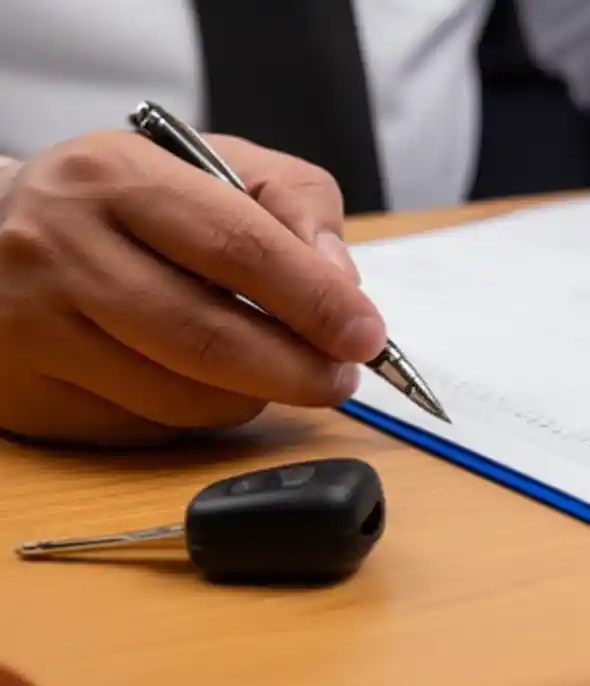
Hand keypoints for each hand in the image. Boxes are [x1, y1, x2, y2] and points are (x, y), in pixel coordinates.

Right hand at [0, 131, 383, 445]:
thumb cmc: (130, 202)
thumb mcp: (213, 165)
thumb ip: (295, 204)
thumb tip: (343, 286)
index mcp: (116, 176)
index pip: (237, 247)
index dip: (314, 300)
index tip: (367, 336)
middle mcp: (60, 248)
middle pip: (206, 337)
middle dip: (296, 369)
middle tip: (343, 380)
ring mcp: (32, 326)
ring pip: (179, 398)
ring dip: (251, 398)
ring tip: (274, 373)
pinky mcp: (25, 392)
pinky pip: (142, 427)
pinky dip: (196, 418)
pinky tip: (201, 383)